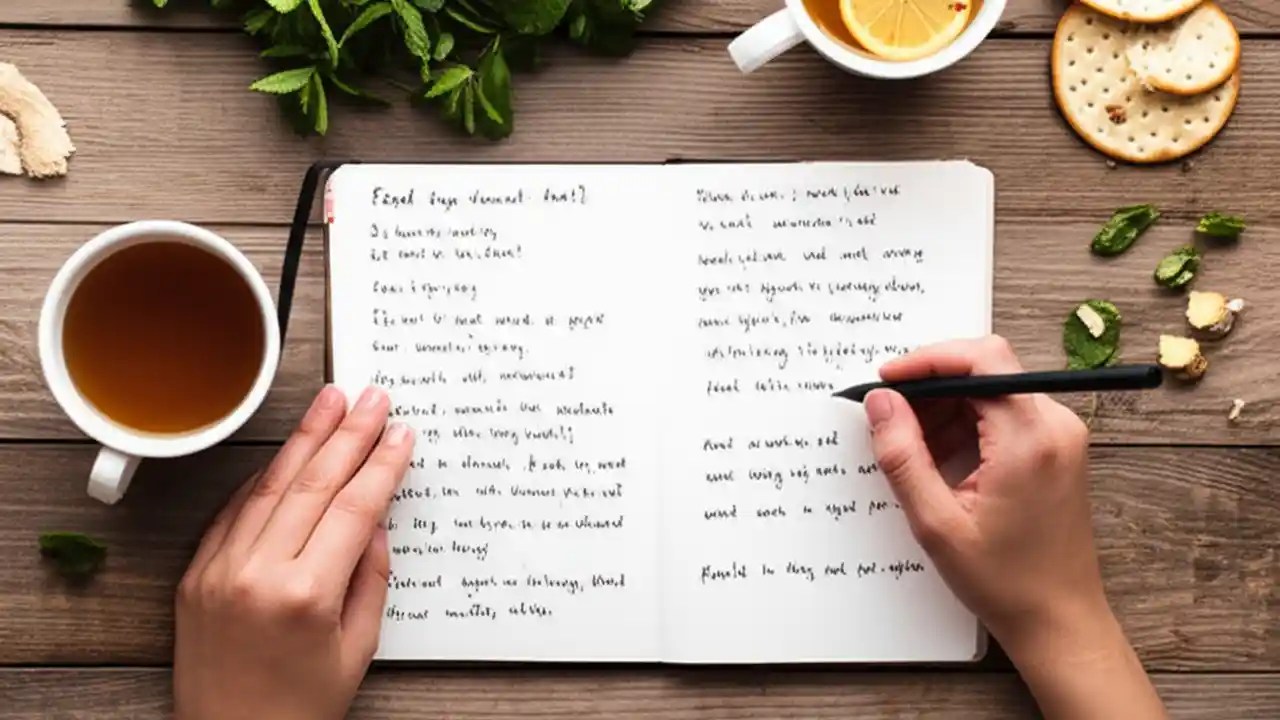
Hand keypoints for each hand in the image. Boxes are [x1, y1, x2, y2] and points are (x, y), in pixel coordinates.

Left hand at [174, 385, 412, 719]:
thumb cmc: (298, 708)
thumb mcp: (357, 650)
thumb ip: (371, 581)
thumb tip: (376, 524)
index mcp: (306, 595)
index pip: (355, 508)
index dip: (382, 464)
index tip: (401, 433)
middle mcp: (258, 574)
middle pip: (313, 483)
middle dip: (348, 433)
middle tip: (372, 397)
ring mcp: (220, 570)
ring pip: (269, 486)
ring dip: (304, 439)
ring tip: (330, 402)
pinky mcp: (196, 574)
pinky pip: (233, 511)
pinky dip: (262, 478)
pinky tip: (286, 453)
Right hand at [864, 336, 1164, 718]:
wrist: (1060, 621)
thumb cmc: (1006, 581)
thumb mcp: (936, 521)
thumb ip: (902, 455)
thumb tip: (880, 402)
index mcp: (1029, 438)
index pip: (981, 359)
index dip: (927, 359)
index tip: (889, 379)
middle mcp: (1054, 426)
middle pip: (986, 370)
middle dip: (932, 386)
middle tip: (891, 417)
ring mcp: (1061, 436)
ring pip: (993, 391)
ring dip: (947, 408)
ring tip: (913, 449)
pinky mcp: (1058, 448)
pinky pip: (1006, 414)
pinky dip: (969, 424)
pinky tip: (941, 459)